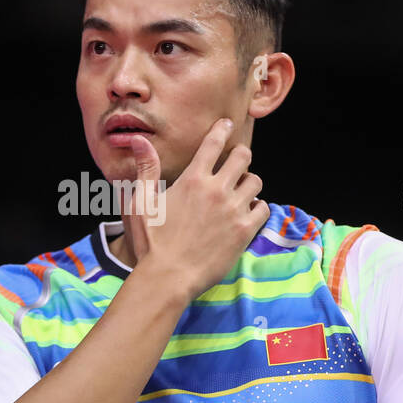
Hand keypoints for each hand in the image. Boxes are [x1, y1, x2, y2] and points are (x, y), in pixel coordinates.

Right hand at [119, 118, 268, 300]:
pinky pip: (263, 209)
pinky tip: (247, 212)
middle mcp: (217, 190)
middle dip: (240, 155)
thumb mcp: (140, 202)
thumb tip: (139, 140)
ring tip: (240, 189)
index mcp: (192, 180)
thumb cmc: (150, 242)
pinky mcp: (244, 231)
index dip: (221, 129)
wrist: (168, 277)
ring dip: (249, 182)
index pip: (213, 143)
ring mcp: (233, 211)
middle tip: (236, 161)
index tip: (226, 124)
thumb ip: (145, 168)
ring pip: (255, 181)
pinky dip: (257, 207)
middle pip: (242, 156)